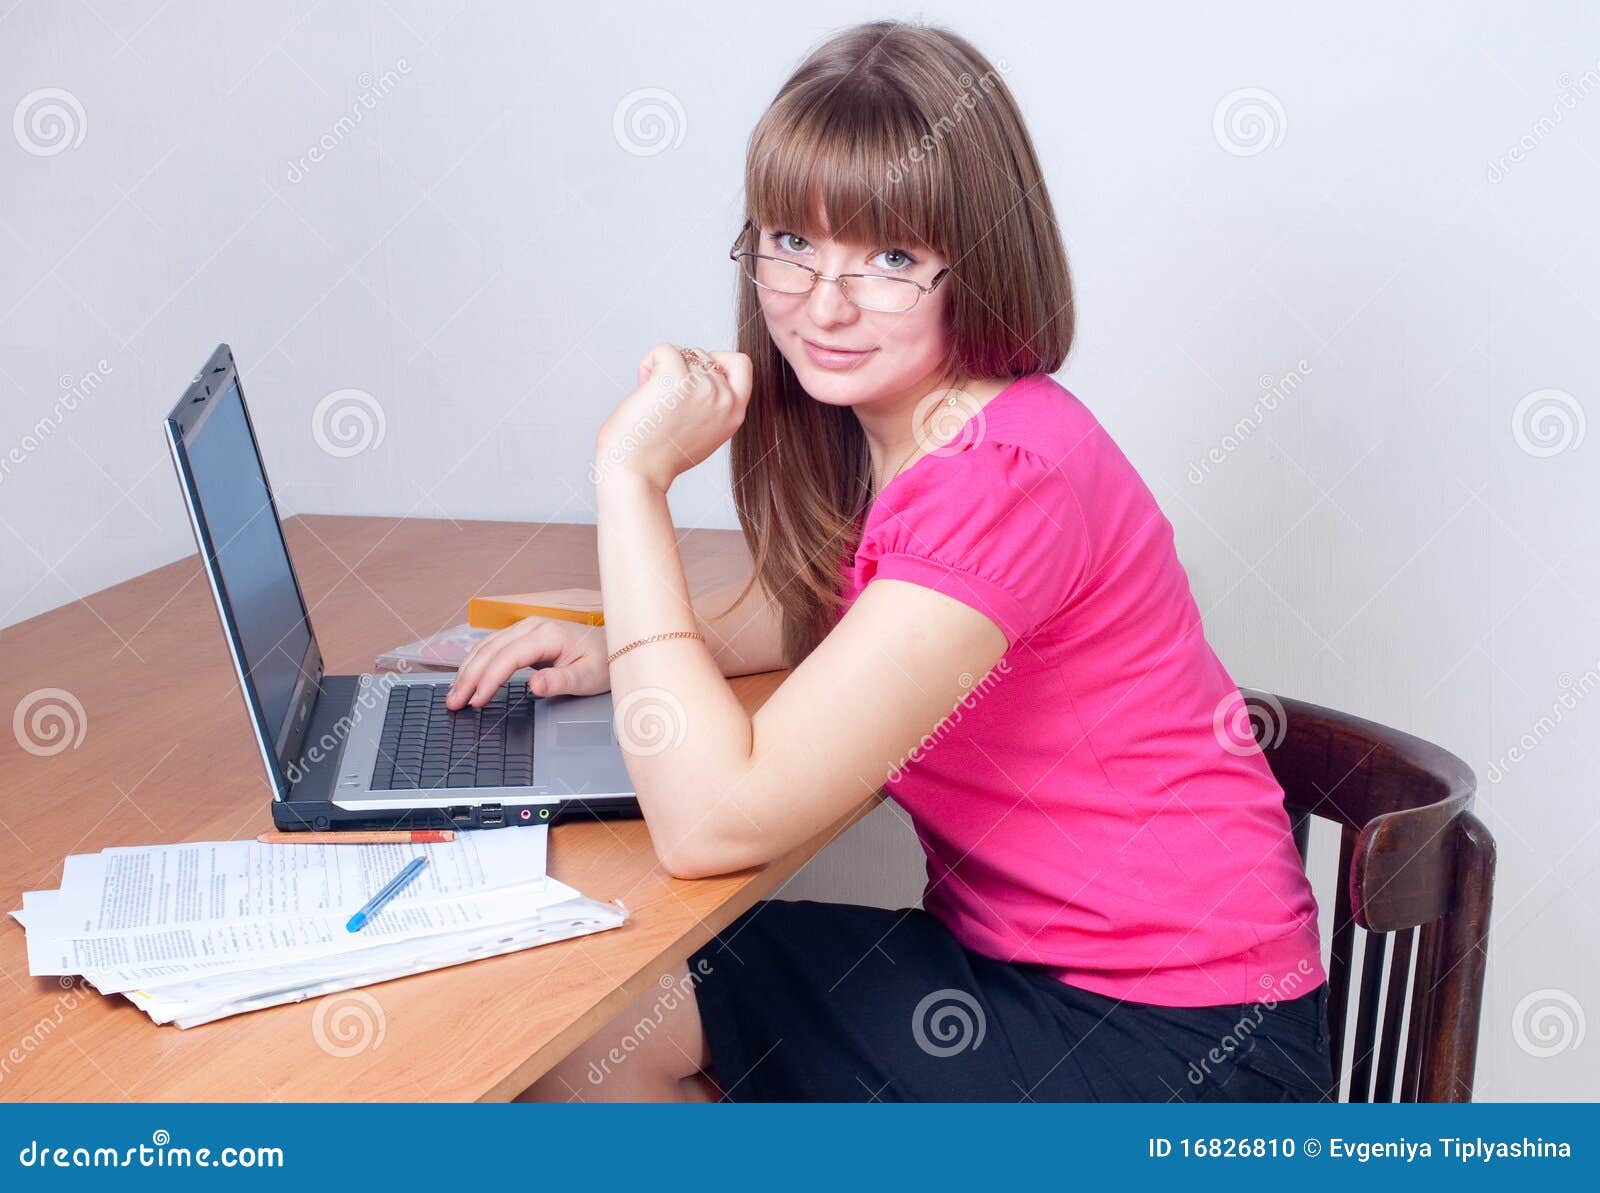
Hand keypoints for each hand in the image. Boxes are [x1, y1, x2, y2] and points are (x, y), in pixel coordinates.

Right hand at [444, 618, 609, 708]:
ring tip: (454, 694)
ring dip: (468, 670)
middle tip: (454, 702)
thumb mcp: (587, 677)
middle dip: (469, 677)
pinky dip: (476, 664)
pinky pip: (492, 648)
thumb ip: (560, 681)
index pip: (508, 657)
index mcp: (547, 634)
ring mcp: (525, 629)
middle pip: (490, 650)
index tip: (476, 701)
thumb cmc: (602, 661)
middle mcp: (532, 627)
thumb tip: (534, 686)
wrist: (612, 646)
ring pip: (486, 647)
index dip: (489, 679)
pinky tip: (467, 679)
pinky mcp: (522, 637)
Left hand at [594, 342, 752, 492]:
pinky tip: (642, 388)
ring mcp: (703, 386)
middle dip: (681, 370)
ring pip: (682, 353)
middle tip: (665, 403)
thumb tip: (701, 372)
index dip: (718, 360)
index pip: (741, 363)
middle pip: (703, 356)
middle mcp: (724, 399)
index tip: (695, 375)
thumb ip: (712, 405)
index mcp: (735, 413)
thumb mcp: (704, 432)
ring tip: (653, 402)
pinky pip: (663, 350)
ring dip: (661, 370)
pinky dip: (647, 364)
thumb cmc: (659, 457)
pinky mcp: (676, 376)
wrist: (636, 474)